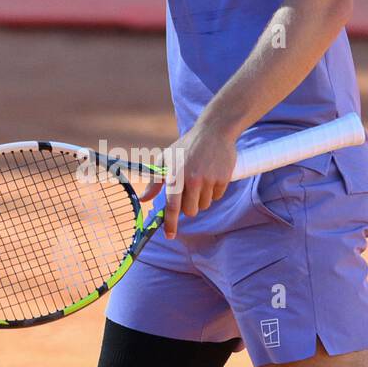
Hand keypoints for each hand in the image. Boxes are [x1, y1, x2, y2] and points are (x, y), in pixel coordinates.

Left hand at [140, 119, 237, 238]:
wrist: (214, 131)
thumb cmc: (187, 145)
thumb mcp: (166, 158)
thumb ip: (155, 181)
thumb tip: (144, 199)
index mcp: (176, 175)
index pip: (172, 206)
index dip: (171, 223)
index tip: (170, 235)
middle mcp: (192, 179)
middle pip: (190, 211)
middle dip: (189, 207)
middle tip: (188, 193)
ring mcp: (209, 179)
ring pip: (204, 205)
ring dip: (201, 198)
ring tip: (201, 180)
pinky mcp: (223, 178)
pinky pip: (217, 196)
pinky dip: (213, 191)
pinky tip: (211, 176)